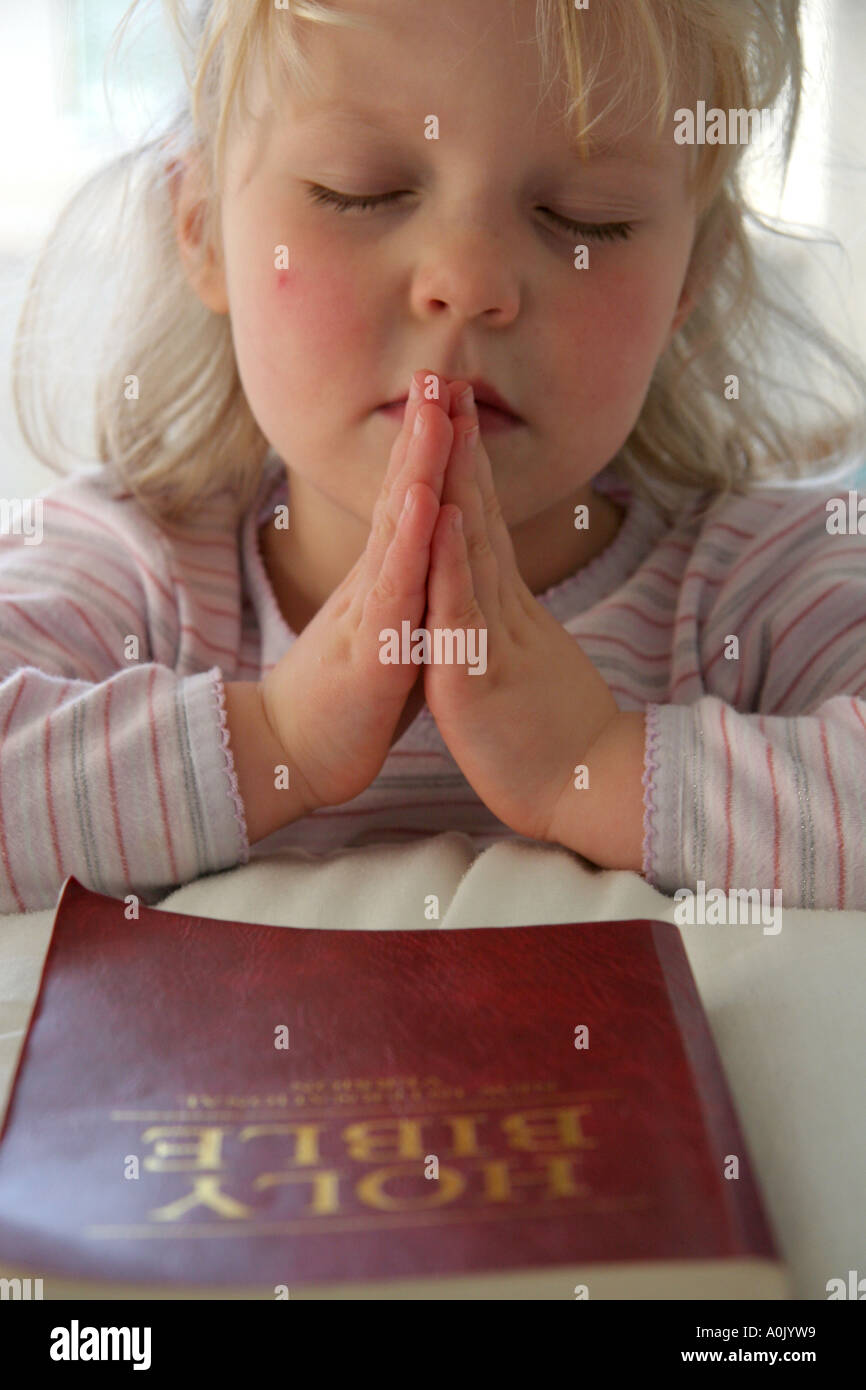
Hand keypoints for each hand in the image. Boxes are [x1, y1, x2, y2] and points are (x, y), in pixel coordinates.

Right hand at [259, 370, 454, 810]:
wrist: (295, 754)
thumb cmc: (349, 699)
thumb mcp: (389, 634)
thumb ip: (409, 594)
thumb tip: (435, 566)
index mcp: (386, 580)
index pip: (412, 501)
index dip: (431, 449)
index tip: (451, 395)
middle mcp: (376, 582)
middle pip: (404, 493)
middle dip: (424, 432)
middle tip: (441, 368)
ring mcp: (372, 610)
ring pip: (401, 526)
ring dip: (419, 465)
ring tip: (435, 408)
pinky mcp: (374, 648)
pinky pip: (398, 587)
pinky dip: (415, 540)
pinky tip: (428, 498)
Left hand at [420, 380, 621, 841]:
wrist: (583, 792)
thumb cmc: (550, 735)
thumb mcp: (526, 662)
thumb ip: (510, 622)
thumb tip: (505, 596)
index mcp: (504, 609)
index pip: (484, 523)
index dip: (469, 465)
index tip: (453, 410)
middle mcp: (500, 610)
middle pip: (479, 515)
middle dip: (460, 447)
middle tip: (447, 380)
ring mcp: (492, 637)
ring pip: (471, 546)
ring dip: (456, 480)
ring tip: (444, 418)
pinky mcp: (478, 674)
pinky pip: (463, 610)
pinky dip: (452, 560)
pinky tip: (445, 514)